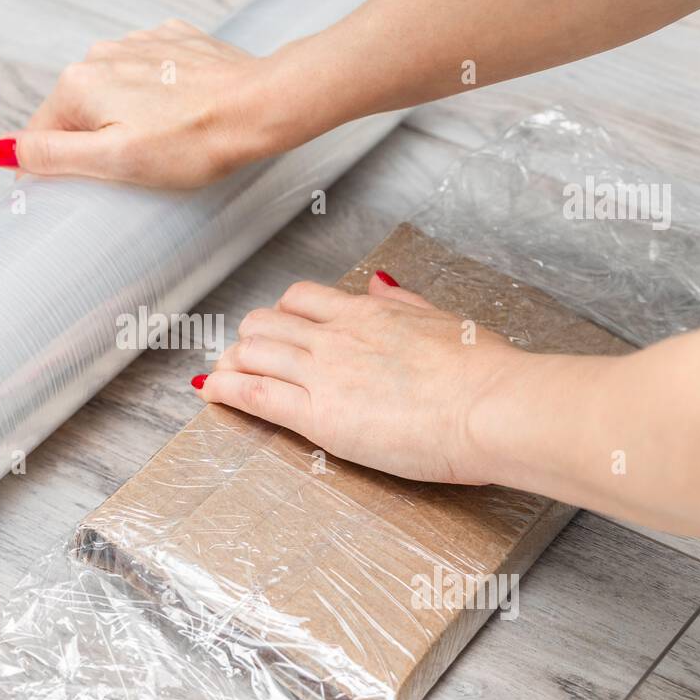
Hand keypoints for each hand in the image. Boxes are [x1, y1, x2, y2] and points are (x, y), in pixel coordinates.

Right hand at [0, 20, 278, 187]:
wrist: (259, 106)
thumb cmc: (193, 142)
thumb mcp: (114, 161)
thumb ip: (52, 154)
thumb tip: (0, 150)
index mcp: (79, 83)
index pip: (42, 135)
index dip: (52, 170)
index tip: (74, 195)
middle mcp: (101, 53)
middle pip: (78, 113)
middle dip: (95, 143)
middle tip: (132, 172)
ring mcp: (139, 43)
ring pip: (113, 92)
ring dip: (125, 118)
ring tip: (164, 144)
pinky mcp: (173, 42)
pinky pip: (148, 75)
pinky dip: (155, 97)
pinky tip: (180, 116)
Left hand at [195, 273, 527, 484]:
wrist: (489, 406)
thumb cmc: (482, 372)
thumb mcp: (442, 321)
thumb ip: (403, 303)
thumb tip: (378, 284)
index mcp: (367, 314)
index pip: (302, 301)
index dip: (281, 314)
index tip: (275, 329)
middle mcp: (336, 337)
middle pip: (266, 324)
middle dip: (250, 339)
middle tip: (243, 356)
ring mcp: (323, 374)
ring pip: (254, 353)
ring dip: (233, 362)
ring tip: (222, 375)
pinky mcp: (318, 415)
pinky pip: (255, 393)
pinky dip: (225, 389)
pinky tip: (210, 392)